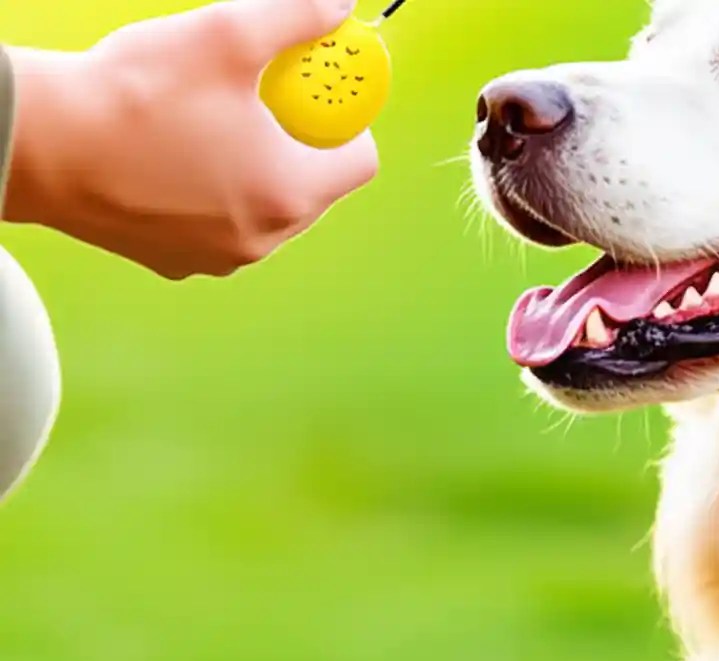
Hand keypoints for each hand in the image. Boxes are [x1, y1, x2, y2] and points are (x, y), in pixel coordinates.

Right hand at [2, 0, 378, 278]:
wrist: (42, 144)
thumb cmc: (134, 95)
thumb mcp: (230, 35)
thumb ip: (300, 17)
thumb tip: (340, 5)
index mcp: (290, 193)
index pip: (360, 160)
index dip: (345, 118)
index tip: (315, 94)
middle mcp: (263, 239)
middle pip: (316, 187)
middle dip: (299, 143)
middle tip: (260, 104)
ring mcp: (218, 258)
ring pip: (266, 208)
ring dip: (255, 170)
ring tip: (213, 129)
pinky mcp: (175, 262)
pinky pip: (218, 226)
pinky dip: (212, 195)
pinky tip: (177, 158)